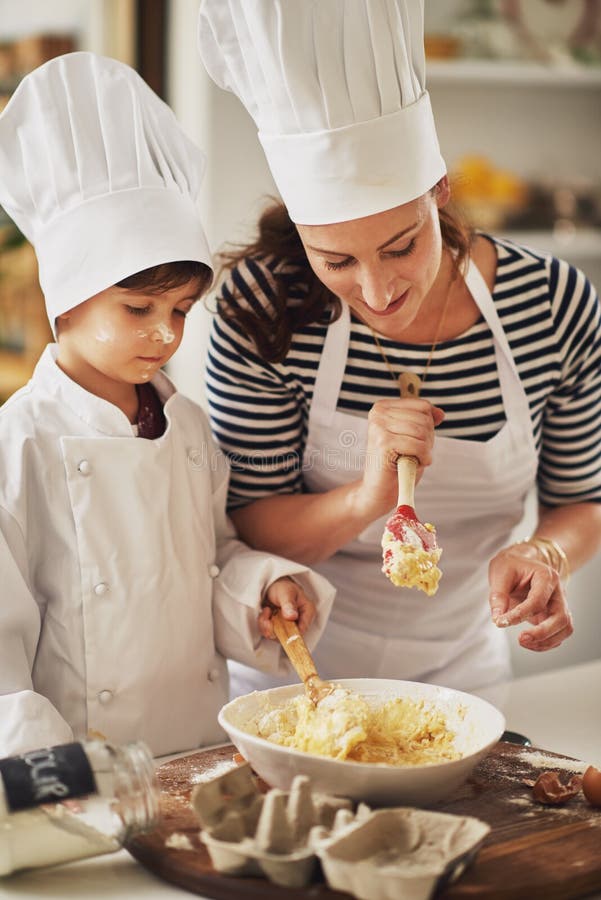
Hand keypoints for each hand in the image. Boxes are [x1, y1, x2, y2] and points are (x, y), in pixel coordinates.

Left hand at [258, 577, 315, 639]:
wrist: (272, 586)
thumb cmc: (283, 587)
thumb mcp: (286, 592)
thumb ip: (289, 604)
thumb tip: (292, 616)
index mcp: (307, 612)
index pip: (302, 630)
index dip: (289, 632)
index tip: (276, 625)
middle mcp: (300, 621)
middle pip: (288, 636)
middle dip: (274, 628)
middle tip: (267, 615)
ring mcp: (289, 626)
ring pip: (277, 636)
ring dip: (267, 625)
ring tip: (266, 610)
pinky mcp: (279, 628)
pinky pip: (270, 633)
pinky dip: (264, 624)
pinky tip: (265, 612)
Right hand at [354, 397, 444, 516]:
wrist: (378, 492)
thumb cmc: (396, 465)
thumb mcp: (414, 438)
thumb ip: (425, 422)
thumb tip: (441, 413)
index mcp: (383, 407)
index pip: (423, 406)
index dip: (428, 427)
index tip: (413, 442)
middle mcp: (378, 413)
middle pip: (425, 419)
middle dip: (427, 440)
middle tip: (412, 454)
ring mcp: (379, 426)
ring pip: (423, 431)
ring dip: (424, 451)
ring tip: (409, 460)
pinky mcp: (383, 442)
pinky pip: (418, 445)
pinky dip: (422, 458)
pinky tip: (411, 465)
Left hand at [488, 544, 573, 650]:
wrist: (518, 563)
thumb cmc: (510, 566)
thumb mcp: (500, 574)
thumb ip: (498, 596)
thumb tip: (498, 619)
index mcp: (546, 576)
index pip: (538, 601)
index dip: (520, 615)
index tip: (500, 622)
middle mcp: (558, 592)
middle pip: (561, 618)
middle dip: (542, 633)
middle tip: (521, 639)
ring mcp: (559, 605)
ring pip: (565, 629)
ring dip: (546, 641)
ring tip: (523, 642)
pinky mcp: (554, 616)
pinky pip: (557, 635)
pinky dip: (545, 643)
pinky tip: (528, 643)